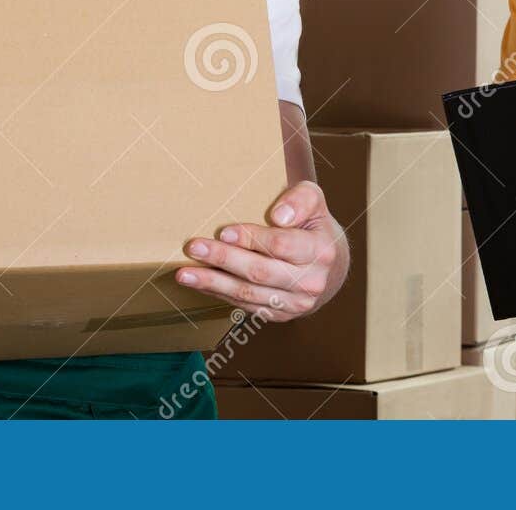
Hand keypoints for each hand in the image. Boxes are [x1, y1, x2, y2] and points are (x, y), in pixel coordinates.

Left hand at [176, 180, 342, 322]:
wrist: (330, 268)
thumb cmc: (314, 227)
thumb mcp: (314, 201)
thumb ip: (300, 199)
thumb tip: (278, 216)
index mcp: (320, 251)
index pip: (281, 245)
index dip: (251, 239)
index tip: (224, 231)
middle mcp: (310, 282)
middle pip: (260, 272)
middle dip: (224, 259)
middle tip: (194, 247)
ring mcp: (294, 304)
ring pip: (248, 294)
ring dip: (213, 283)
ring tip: (185, 272)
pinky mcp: (278, 315)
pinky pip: (245, 305)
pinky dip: (219, 294)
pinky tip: (200, 283)